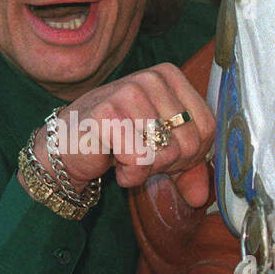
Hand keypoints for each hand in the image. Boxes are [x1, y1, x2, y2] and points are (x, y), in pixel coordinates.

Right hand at [26, 64, 214, 207]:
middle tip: (141, 158)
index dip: (189, 155)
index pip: (207, 128)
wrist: (67, 146)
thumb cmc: (115, 143)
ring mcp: (128, 92)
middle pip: (189, 142)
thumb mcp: (160, 151)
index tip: (161, 153)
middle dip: (167, 164)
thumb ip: (187, 169)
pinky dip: (129, 174)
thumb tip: (202, 197)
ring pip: (165, 152)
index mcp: (169, 77)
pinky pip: (139, 159)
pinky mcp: (107, 114)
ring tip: (125, 157)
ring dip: (145, 169)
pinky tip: (113, 163)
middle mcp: (151, 79)